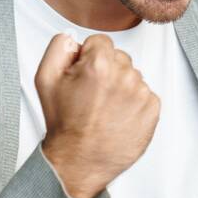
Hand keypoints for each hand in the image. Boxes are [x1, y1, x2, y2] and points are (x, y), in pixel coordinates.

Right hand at [35, 32, 160, 197]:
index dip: (88, 58)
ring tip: (105, 109)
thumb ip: (59, 47)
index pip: (101, 42)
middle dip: (107, 71)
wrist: (80, 161)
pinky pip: (145, 94)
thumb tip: (74, 36)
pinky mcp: (153, 110)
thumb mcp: (45, 79)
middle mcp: (124, 76)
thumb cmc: (64, 123)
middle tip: (92, 96)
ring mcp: (141, 93)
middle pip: (119, 58)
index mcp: (99, 64)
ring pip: (132, 76)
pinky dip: (134, 103)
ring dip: (121, 87)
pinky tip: (118, 117)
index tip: (84, 76)